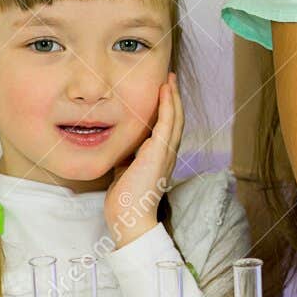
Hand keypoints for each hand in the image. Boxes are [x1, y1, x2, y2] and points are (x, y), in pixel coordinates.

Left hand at [106, 71, 181, 246]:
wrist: (129, 217)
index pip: (167, 128)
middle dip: (173, 98)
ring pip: (175, 118)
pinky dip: (168, 105)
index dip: (167, 109)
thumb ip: (127, 156)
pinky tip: (166, 92)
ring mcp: (166, 152)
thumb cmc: (126, 199)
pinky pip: (168, 123)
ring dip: (173, 97)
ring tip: (170, 80)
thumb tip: (121, 146)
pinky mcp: (160, 152)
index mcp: (160, 157)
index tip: (163, 92)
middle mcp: (167, 153)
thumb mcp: (125, 170)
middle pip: (175, 119)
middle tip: (170, 79)